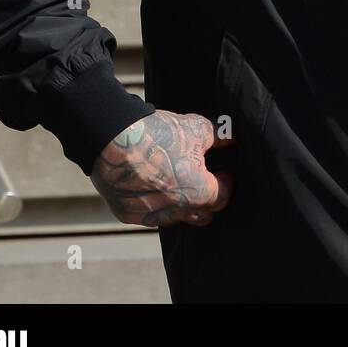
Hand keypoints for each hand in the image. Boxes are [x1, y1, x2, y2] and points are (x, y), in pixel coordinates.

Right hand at [91, 111, 233, 226]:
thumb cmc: (159, 133)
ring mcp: (150, 216)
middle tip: (202, 179)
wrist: (112, 137)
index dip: (225, 183)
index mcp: (198, 193)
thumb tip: (235, 137)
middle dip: (206, 200)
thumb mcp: (198, 128)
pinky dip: (155, 204)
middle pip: (202, 215)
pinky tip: (152, 184)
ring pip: (175, 218)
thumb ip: (222, 136)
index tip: (222, 172)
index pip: (222, 198)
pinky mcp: (128, 215)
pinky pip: (150, 215)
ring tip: (176, 180)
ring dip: (180, 204)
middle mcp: (176, 211)